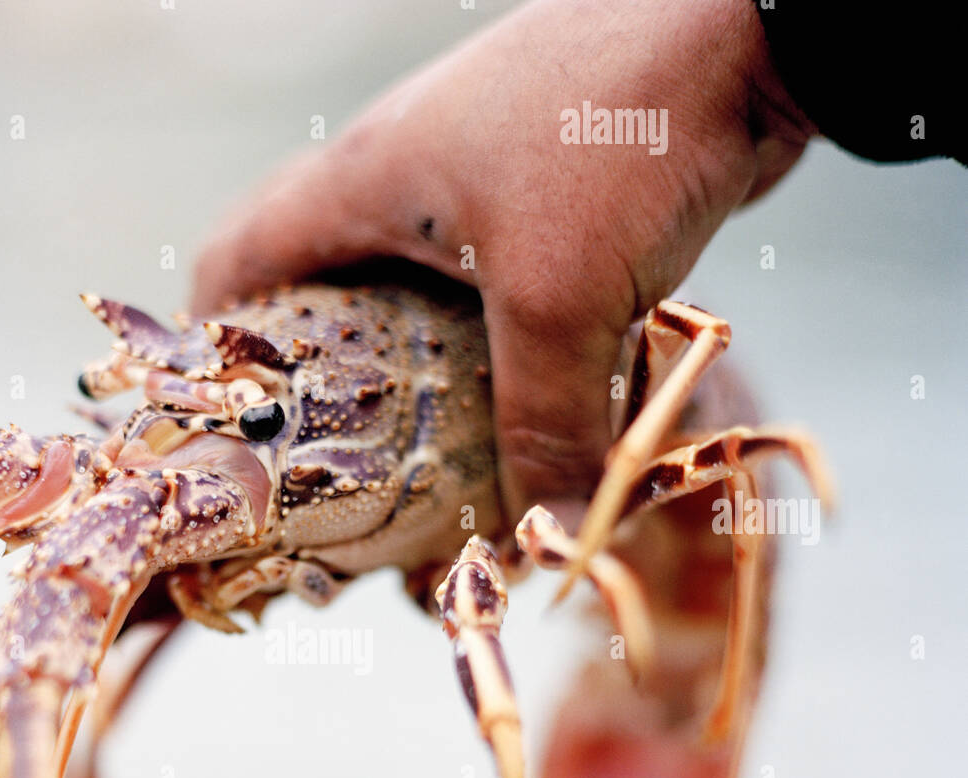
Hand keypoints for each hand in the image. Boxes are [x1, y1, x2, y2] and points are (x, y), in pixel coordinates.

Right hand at [193, 0, 811, 522]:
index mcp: (364, 182)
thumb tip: (546, 536)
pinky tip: (516, 413)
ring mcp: (478, 183)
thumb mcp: (563, 300)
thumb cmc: (619, 136)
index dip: (214, 346)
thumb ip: (543, 428)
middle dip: (320, 385)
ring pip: (414, 299)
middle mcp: (404, 179)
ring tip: (420, 465)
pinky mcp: (549, 197)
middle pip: (322, 290)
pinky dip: (490, 356)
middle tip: (332, 474)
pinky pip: (490, 295)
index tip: (228, 434)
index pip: (238, 256)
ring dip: (413, 378)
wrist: (753, 24)